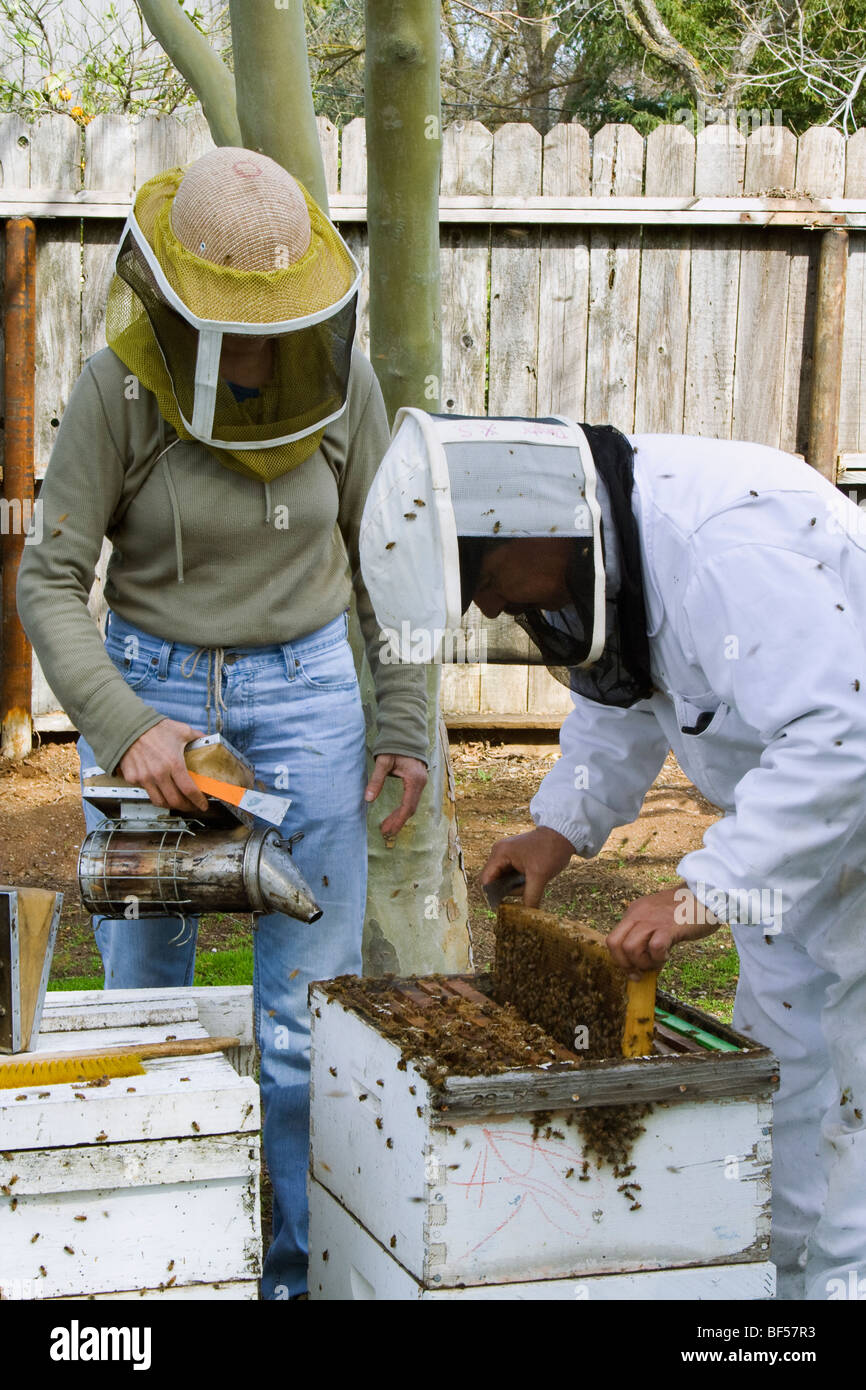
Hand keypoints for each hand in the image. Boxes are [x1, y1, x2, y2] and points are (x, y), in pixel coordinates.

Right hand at [118, 718, 208, 814]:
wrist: (130, 726)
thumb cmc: (155, 728)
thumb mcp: (182, 730)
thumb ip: (197, 737)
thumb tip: (209, 740)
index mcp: (174, 763)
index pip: (189, 790)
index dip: (198, 801)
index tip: (203, 805)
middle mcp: (159, 773)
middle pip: (175, 801)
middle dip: (186, 807)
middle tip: (191, 805)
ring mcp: (144, 777)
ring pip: (159, 801)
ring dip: (170, 805)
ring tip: (177, 802)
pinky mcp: (133, 778)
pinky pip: (146, 792)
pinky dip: (154, 793)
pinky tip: (160, 789)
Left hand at [364, 754, 427, 838]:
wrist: (405, 733)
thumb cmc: (394, 746)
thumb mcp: (383, 761)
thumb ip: (376, 780)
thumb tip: (368, 799)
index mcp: (414, 779)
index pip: (407, 806)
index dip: (397, 820)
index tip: (387, 830)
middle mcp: (420, 783)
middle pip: (410, 808)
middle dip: (398, 821)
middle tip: (385, 832)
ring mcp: (420, 782)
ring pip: (411, 805)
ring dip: (400, 817)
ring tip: (387, 827)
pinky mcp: (417, 781)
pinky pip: (411, 799)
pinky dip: (403, 809)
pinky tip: (394, 815)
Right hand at [480, 827, 574, 907]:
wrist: (563, 835)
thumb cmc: (550, 851)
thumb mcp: (540, 877)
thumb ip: (530, 897)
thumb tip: (525, 915)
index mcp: (500, 854)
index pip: (485, 880)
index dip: (491, 895)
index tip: (502, 907)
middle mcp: (499, 853)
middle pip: (493, 881)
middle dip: (507, 891)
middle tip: (524, 892)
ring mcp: (506, 855)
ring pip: (503, 880)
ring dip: (515, 887)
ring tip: (531, 883)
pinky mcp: (513, 858)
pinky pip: (510, 876)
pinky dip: (518, 882)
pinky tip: (530, 881)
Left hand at [606, 887, 721, 978]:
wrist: (707, 894)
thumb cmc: (685, 910)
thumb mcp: (657, 916)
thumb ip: (647, 933)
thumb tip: (642, 961)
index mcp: (634, 912)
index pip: (613, 939)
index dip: (620, 959)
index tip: (633, 969)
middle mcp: (638, 914)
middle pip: (614, 944)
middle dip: (626, 964)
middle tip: (642, 971)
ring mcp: (652, 920)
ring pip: (630, 948)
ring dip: (643, 962)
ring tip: (658, 960)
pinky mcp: (669, 927)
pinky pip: (655, 947)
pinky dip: (659, 958)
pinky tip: (668, 954)